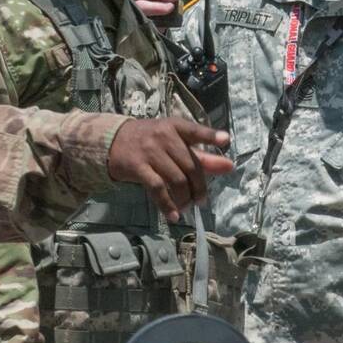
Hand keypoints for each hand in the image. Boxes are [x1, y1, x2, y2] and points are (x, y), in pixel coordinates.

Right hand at [107, 117, 232, 222]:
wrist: (113, 140)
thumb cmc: (151, 142)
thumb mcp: (175, 142)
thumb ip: (202, 155)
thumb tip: (229, 166)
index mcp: (175, 126)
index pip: (195, 131)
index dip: (210, 136)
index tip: (225, 140)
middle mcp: (164, 136)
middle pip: (190, 165)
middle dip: (199, 187)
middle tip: (201, 201)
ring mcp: (150, 151)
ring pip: (176, 179)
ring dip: (185, 198)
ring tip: (187, 207)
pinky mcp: (138, 167)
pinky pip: (157, 189)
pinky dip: (167, 205)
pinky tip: (174, 215)